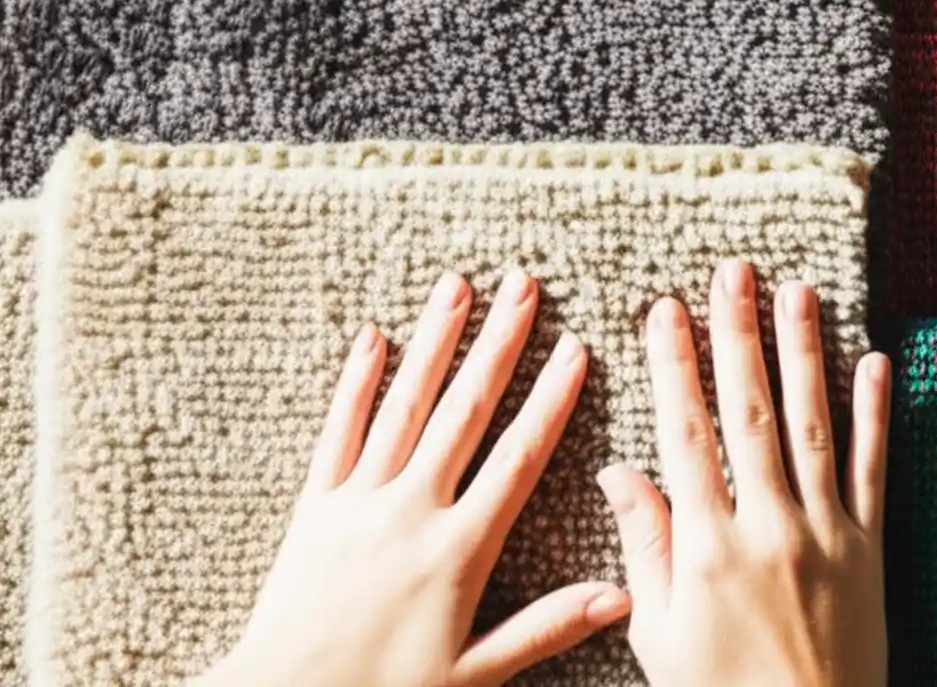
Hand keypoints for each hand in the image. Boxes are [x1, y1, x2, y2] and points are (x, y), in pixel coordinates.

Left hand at [195, 269, 629, 686]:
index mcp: (459, 550)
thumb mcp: (474, 674)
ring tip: (457, 287)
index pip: (517, 458)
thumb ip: (544, 628)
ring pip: (404, 406)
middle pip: (464, 412)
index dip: (549, 400)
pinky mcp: (316, 504)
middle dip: (498, 344)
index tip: (575, 349)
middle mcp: (411, 510)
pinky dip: (357, 383)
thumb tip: (619, 598)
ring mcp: (360, 500)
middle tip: (522, 287)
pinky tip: (373, 338)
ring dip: (434, 342)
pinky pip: (339, 431)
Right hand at [598, 260, 890, 686]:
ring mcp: (826, 533)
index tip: (665, 311)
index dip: (674, 367)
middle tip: (733, 273)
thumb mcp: (659, 634)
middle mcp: (769, 527)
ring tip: (798, 292)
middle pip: (750, 413)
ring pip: (813, 426)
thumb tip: (618, 472)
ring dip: (804, 354)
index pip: (686, 435)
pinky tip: (876, 362)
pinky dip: (876, 414)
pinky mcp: (869, 550)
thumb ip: (644, 548)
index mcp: (708, 547)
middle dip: (739, 336)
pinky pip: (873, 470)